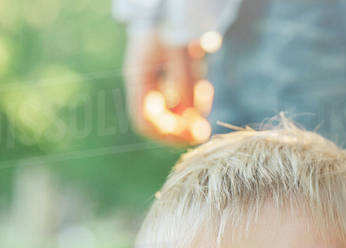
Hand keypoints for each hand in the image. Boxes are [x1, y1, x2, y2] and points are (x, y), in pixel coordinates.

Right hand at [122, 29, 213, 144]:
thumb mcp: (179, 52)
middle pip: (159, 123)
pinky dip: (195, 99)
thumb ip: (184, 84)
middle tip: (205, 132)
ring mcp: (157, 83)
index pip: (144, 122)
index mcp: (139, 80)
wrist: (171, 6)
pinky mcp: (171, 79)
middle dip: (182, 129)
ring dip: (192, 111)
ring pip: (174, 112)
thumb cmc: (170, 24)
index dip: (165, 135)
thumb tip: (191, 117)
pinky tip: (205, 88)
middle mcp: (145, 86)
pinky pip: (182, 99)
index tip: (189, 135)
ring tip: (206, 92)